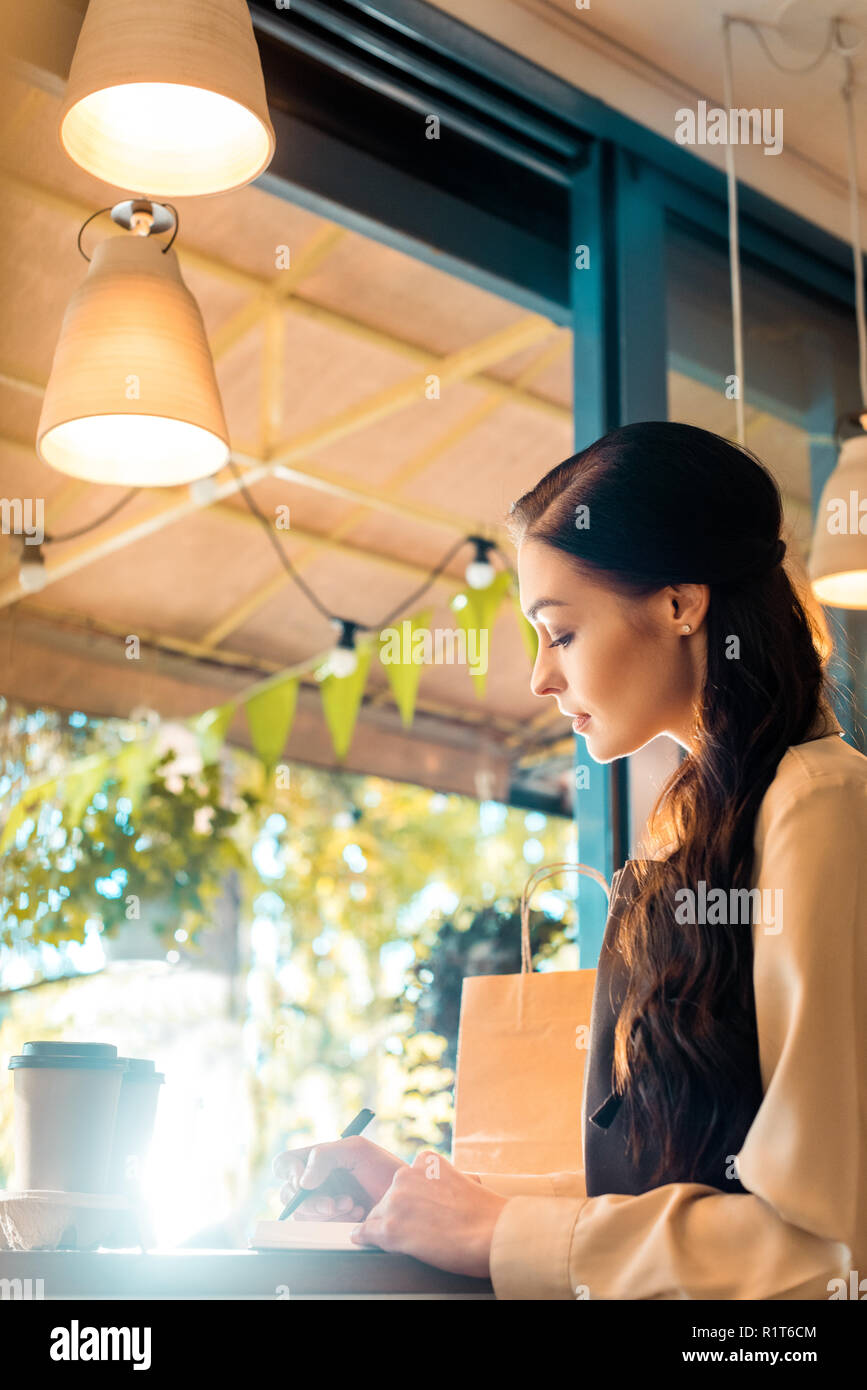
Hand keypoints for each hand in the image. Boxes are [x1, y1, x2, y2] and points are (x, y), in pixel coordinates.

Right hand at [272, 1135, 407, 1221]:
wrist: (405, 1197)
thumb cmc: (384, 1169)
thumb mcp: (357, 1150)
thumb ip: (325, 1155)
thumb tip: (303, 1181)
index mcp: (318, 1160)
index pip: (285, 1164)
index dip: (289, 1172)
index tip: (305, 1179)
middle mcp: (316, 1181)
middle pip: (288, 1193)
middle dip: (311, 1201)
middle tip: (334, 1203)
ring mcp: (321, 1203)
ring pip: (301, 1213)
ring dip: (326, 1211)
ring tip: (352, 1204)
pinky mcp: (329, 1223)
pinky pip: (315, 1228)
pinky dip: (334, 1221)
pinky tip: (355, 1213)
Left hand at [349, 1149, 506, 1278]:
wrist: (493, 1233)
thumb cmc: (487, 1214)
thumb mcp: (464, 1182)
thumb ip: (444, 1183)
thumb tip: (441, 1198)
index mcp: (425, 1161)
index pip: (406, 1180)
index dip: (412, 1199)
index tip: (421, 1211)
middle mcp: (406, 1175)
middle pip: (389, 1197)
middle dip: (399, 1213)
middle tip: (419, 1230)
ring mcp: (396, 1201)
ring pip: (377, 1215)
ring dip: (387, 1227)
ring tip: (411, 1241)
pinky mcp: (390, 1229)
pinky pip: (366, 1233)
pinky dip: (365, 1238)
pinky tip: (364, 1241)